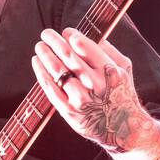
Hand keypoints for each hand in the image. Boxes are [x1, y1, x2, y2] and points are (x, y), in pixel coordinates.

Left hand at [31, 27, 153, 152]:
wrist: (123, 128)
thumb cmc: (121, 93)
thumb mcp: (123, 68)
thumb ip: (108, 49)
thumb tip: (91, 33)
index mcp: (108, 69)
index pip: (83, 45)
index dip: (70, 35)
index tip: (66, 32)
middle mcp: (94, 83)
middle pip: (67, 55)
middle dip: (53, 41)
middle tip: (46, 33)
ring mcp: (80, 98)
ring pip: (56, 70)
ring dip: (45, 55)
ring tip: (39, 47)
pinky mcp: (69, 111)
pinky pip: (50, 89)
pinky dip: (41, 72)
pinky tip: (36, 62)